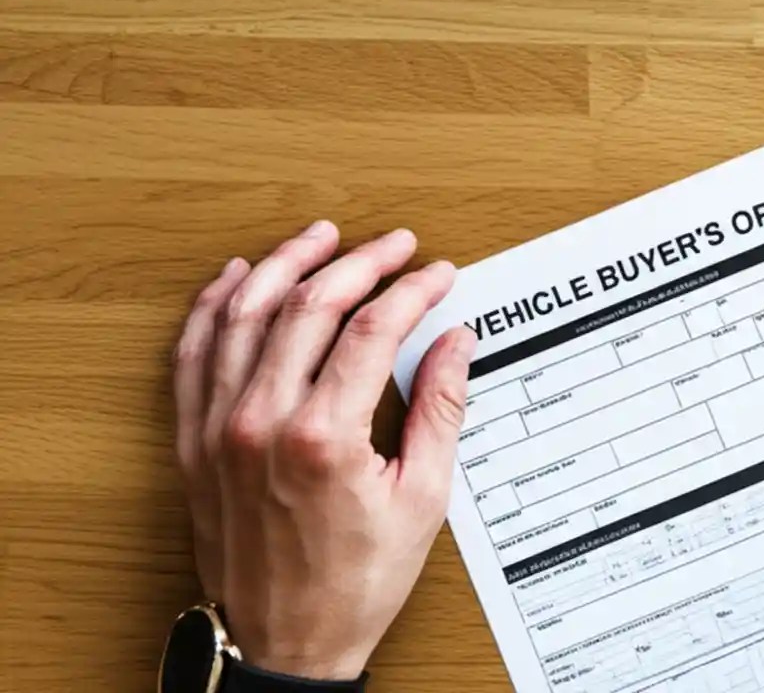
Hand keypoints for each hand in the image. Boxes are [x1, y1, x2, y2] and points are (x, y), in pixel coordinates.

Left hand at [172, 221, 475, 679]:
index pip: (371, 329)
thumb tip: (454, 345)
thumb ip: (439, 410)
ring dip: (284, 264)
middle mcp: (261, 422)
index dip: (411, 290)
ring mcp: (219, 429)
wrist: (281, 642)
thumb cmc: (351, 584)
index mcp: (323, 438)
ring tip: (318, 238)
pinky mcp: (195, 441)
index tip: (436, 276)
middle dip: (357, 262)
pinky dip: (212, 307)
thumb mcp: (421, 499)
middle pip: (308, 306)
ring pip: (244, 314)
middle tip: (392, 245)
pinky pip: (192, 353)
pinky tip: (236, 280)